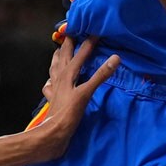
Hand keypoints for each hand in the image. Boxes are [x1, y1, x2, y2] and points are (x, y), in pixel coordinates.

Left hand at [25, 38, 118, 159]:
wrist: (53, 134)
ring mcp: (54, 89)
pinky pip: (50, 86)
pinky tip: (51, 81)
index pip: (79, 54)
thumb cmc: (69, 113)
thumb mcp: (86, 93)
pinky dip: (51, 80)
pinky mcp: (52, 99)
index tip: (95, 31)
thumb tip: (115, 58)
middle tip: (70, 32)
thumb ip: (100, 75)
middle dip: (67, 44)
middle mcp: (59, 78)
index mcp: (67, 74)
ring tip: (58, 52)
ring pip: (54, 69)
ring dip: (57, 59)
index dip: (88, 43)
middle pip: (63, 57)